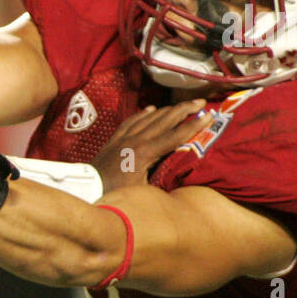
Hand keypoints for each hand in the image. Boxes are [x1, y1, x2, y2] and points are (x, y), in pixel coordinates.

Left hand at [94, 99, 209, 191]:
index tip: (210, 116)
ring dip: (168, 110)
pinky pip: (132, 121)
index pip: (175, 135)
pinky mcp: (114, 139)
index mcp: (145, 153)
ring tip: (183, 105)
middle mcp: (135, 140)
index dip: (194, 126)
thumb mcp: (143, 192)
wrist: (86, 189)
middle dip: (185, 109)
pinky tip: (152, 110)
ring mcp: (123, 137)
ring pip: (149, 117)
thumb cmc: (116, 195)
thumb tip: (182, 177)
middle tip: (202, 102)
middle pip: (165, 119)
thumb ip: (161, 181)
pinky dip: (144, 114)